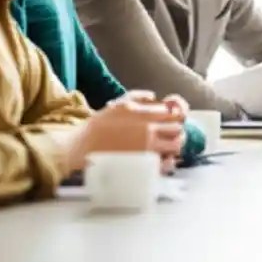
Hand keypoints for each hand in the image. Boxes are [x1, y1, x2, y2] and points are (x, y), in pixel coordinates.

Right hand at [68, 99, 186, 172]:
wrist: (83, 147)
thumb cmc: (99, 125)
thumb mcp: (118, 104)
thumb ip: (138, 96)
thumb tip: (155, 96)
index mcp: (145, 115)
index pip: (175, 112)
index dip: (176, 113)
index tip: (170, 117)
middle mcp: (150, 131)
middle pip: (178, 129)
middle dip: (176, 129)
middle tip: (169, 132)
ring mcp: (149, 149)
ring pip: (176, 146)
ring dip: (174, 144)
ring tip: (165, 145)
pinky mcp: (144, 165)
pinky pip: (167, 164)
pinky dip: (168, 161)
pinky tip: (161, 158)